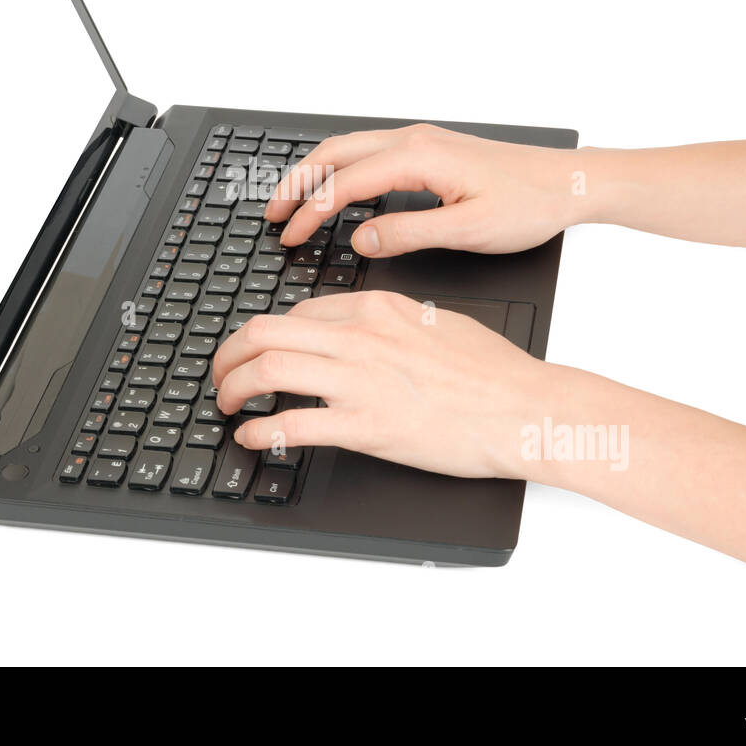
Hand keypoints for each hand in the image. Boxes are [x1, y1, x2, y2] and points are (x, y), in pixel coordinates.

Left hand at [211, 290, 552, 478]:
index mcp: (377, 308)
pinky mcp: (367, 425)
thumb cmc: (491, 372)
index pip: (297, 311)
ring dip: (233, 387)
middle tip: (221, 373)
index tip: (255, 350)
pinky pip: (293, 422)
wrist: (523, 408)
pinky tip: (253, 437)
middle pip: (265, 331)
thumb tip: (357, 330)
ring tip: (226, 403)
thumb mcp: (434, 323)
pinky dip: (261, 429)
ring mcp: (361, 380)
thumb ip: (388, 322)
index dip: (264, 333)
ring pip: (268, 368)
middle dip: (229, 354)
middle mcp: (361, 337)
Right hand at [264, 122, 584, 256]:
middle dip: (296, 183)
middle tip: (271, 214)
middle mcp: (414, 140)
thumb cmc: (529, 203)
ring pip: (349, 149)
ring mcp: (421, 140)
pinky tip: (337, 192)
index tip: (289, 236)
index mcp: (418, 157)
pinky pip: (369, 153)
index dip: (310, 212)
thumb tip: (361, 239)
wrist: (568, 182)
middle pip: (334, 154)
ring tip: (291, 203)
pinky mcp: (429, 148)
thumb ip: (409, 234)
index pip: (344, 183)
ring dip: (315, 173)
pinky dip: (340, 170)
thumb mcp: (468, 230)